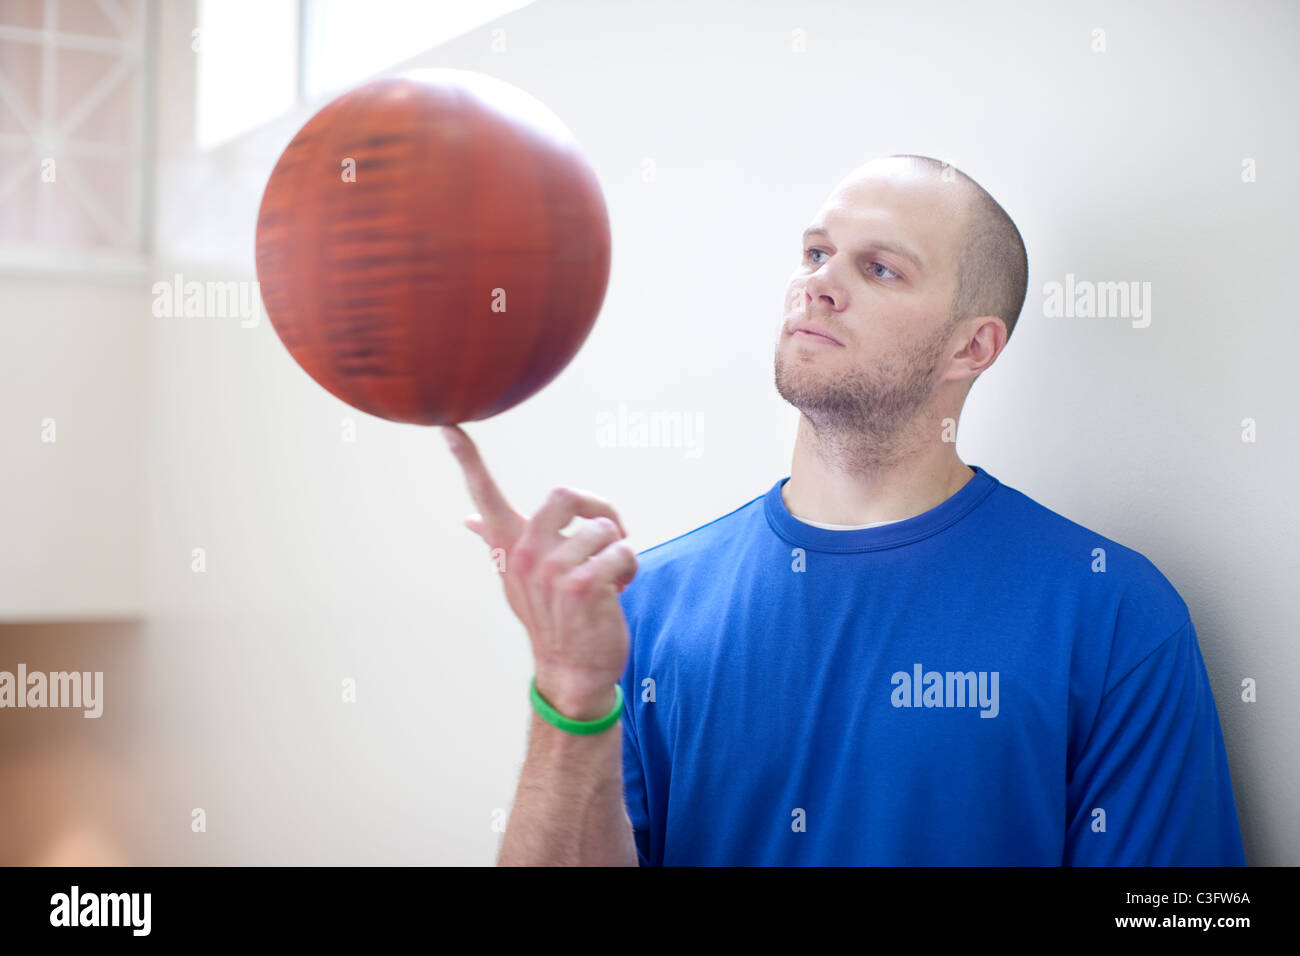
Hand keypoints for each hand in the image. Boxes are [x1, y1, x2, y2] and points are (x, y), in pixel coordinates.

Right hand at [441, 425, 637, 719]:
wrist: (572, 670)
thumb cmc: (553, 619)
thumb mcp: (519, 580)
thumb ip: (498, 543)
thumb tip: (470, 519)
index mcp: (509, 546)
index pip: (483, 495)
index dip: (466, 459)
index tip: (449, 426)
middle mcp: (525, 554)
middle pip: (565, 494)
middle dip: (599, 511)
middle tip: (608, 537)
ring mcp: (551, 570)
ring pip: (603, 529)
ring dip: (620, 551)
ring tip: (612, 577)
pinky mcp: (582, 585)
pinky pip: (621, 551)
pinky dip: (630, 567)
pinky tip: (620, 589)